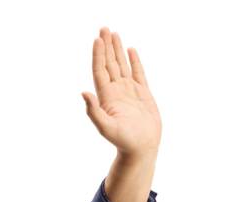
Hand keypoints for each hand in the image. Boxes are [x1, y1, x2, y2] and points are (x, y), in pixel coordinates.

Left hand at [81, 26, 161, 157]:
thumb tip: (83, 93)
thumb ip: (93, 111)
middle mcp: (116, 91)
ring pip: (122, 65)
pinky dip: (134, 61)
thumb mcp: (106, 127)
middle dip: (106, 46)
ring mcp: (129, 91)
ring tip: (114, 34)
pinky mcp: (142, 94)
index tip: (97, 39)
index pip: (100, 71)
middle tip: (103, 28)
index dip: (98, 55)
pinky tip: (130, 50)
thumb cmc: (123, 141)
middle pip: (109, 64)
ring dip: (117, 50)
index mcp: (106, 97)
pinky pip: (138, 73)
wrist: (141, 148)